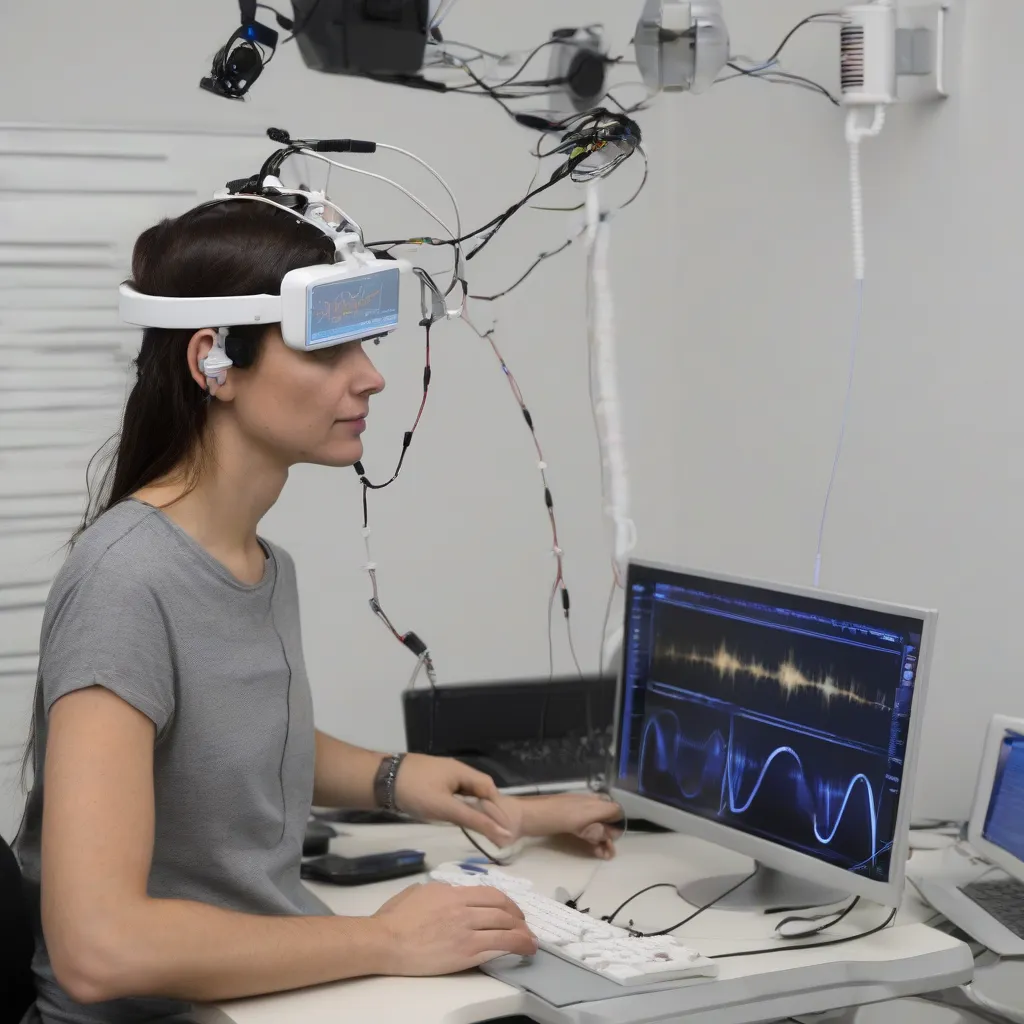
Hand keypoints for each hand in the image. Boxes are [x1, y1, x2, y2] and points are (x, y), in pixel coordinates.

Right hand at [373, 882, 536, 974]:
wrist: (386, 940)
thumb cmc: (395, 918)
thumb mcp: (419, 892)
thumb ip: (439, 892)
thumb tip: (449, 894)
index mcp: (452, 892)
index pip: (489, 893)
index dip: (506, 902)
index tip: (512, 910)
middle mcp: (464, 907)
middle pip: (501, 909)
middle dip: (518, 918)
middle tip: (525, 926)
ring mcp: (466, 929)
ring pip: (504, 927)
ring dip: (522, 933)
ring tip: (531, 941)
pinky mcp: (465, 951)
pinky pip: (498, 946)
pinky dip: (515, 946)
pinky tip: (523, 950)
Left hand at [394, 754, 515, 847]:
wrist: (380, 780)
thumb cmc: (416, 792)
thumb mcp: (446, 808)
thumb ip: (475, 820)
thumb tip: (503, 831)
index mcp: (462, 771)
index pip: (488, 788)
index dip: (497, 808)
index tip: (502, 828)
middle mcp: (454, 771)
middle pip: (478, 789)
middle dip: (487, 809)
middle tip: (493, 832)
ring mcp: (441, 776)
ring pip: (464, 792)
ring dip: (473, 808)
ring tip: (480, 828)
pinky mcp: (430, 783)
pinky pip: (452, 794)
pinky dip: (459, 806)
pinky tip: (457, 818)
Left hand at [498, 793, 623, 858]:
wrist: (518, 817)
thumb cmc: (545, 816)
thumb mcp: (573, 821)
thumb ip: (592, 828)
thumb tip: (609, 833)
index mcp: (588, 802)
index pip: (614, 809)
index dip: (619, 823)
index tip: (616, 839)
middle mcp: (584, 805)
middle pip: (605, 819)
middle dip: (610, 835)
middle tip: (609, 852)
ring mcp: (574, 813)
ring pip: (595, 826)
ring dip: (601, 839)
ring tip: (603, 854)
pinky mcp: (564, 822)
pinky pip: (584, 829)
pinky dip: (591, 838)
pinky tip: (593, 849)